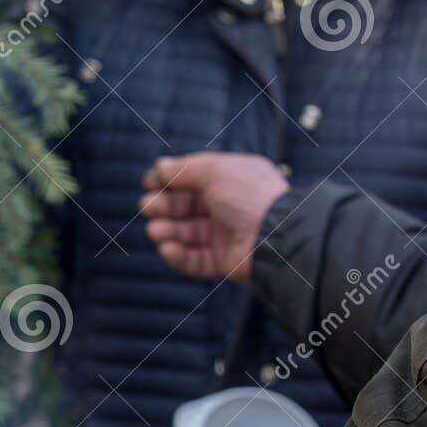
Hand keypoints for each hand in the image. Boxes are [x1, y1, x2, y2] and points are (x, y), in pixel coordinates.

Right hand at [139, 152, 288, 283]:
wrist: (277, 235)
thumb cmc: (249, 196)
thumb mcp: (215, 171)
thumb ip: (184, 168)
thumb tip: (160, 166)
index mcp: (226, 180)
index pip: (190, 179)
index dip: (167, 181)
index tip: (149, 183)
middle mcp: (224, 206)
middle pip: (182, 207)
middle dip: (162, 206)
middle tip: (149, 207)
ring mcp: (222, 235)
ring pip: (184, 234)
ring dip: (166, 231)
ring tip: (157, 231)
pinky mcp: (221, 261)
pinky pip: (193, 259)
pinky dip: (178, 255)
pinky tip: (167, 248)